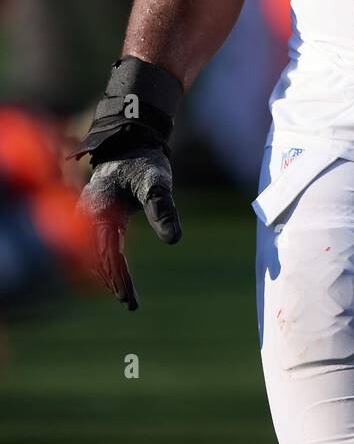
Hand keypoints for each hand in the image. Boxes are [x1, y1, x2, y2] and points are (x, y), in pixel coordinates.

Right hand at [77, 146, 181, 309]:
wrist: (130, 142)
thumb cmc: (143, 161)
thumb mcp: (156, 182)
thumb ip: (163, 209)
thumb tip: (174, 240)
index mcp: (99, 207)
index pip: (106, 249)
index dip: (116, 273)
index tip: (126, 295)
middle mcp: (89, 213)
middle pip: (97, 255)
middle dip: (112, 278)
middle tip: (129, 301)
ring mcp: (92, 214)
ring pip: (95, 251)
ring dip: (108, 272)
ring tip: (125, 295)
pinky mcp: (100, 215)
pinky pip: (99, 243)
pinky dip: (107, 260)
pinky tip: (117, 274)